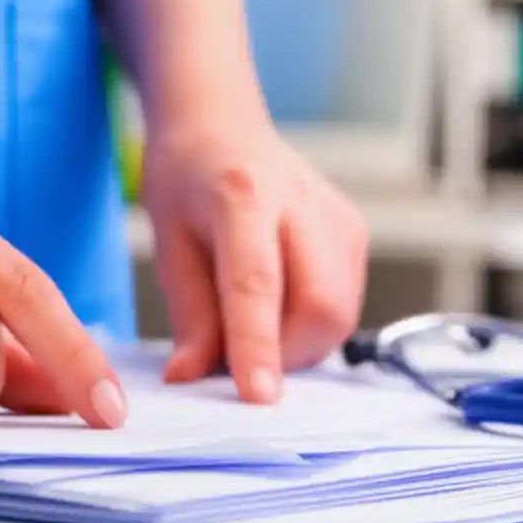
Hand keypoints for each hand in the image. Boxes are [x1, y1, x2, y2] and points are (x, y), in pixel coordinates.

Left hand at [142, 112, 368, 403]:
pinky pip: (344, 305)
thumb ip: (189, 314)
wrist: (223, 125)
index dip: (258, 344)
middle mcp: (302, 202)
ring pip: (339, 316)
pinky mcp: (355, 232)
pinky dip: (309, 323)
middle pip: (320, 308)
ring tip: (253, 317)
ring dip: (296, 343)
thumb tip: (191, 379)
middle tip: (235, 351)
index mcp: (243, 195)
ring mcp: (339, 217)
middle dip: (283, 353)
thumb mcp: (167, 243)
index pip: (256, 282)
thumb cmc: (187, 182)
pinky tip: (279, 297)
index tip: (258, 396)